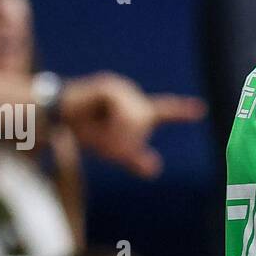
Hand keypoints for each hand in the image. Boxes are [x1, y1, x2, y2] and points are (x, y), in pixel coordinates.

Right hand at [59, 72, 204, 177]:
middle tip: (104, 148)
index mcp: (135, 110)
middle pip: (143, 124)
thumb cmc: (83, 129)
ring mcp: (121, 89)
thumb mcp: (112, 148)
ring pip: (134, 120)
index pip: (164, 111)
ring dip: (116, 136)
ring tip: (97, 136)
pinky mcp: (109, 87)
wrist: (55, 115)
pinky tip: (95, 123)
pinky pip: (122, 113)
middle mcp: (132, 97)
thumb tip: (155, 169)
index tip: (201, 109)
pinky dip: (112, 126)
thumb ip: (133, 157)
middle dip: (125, 142)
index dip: (183, 111)